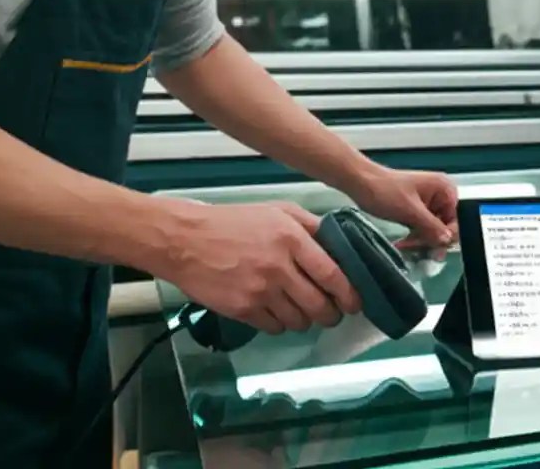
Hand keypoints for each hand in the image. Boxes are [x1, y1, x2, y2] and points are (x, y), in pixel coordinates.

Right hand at [151, 200, 362, 334]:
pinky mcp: (242, 309)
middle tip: (330, 313)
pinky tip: (274, 311)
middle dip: (330, 315)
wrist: (184, 240)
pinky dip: (280, 324)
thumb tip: (340, 245)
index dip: (349, 295)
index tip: (355, 303)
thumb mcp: (278, 211)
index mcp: (292, 239)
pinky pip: (274, 327)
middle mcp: (279, 266)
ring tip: (299, 309)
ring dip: (304, 320)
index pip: (333, 275)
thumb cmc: (234, 223)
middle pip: (320, 306)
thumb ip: (311, 226)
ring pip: (299, 321)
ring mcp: (260, 290)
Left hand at [350, 168, 458, 247]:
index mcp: (444, 188)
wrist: (361, 183)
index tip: (435, 248)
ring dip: (421, 240)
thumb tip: (447, 240)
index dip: (446, 235)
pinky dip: (415, 236)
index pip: (456, 218)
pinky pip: (423, 227)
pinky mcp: (417, 209)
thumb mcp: (410, 211)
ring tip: (406, 245)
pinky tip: (405, 243)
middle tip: (417, 249)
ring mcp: (428, 202)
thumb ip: (432, 227)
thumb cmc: (383, 188)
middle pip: (445, 225)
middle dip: (431, 239)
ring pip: (433, 229)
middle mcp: (439, 194)